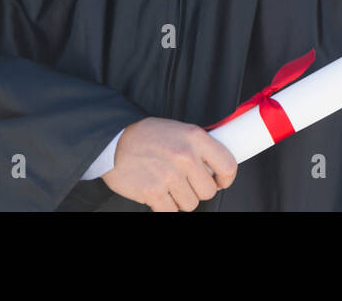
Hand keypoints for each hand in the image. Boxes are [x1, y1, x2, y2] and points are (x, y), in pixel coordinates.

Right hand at [101, 117, 237, 211]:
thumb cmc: (146, 136)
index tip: (220, 182)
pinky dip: (166, 207)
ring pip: (191, 204)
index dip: (226, 179)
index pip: (228, 165)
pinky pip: (171, 211)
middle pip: (208, 191)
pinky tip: (160, 194)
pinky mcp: (153, 192)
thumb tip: (217, 167)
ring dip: (181, 199)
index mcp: (195, 138)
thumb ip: (199, 147)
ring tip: (168, 185)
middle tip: (186, 182)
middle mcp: (185, 156)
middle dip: (198, 190)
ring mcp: (169, 175)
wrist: (113, 142)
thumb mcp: (179, 130)